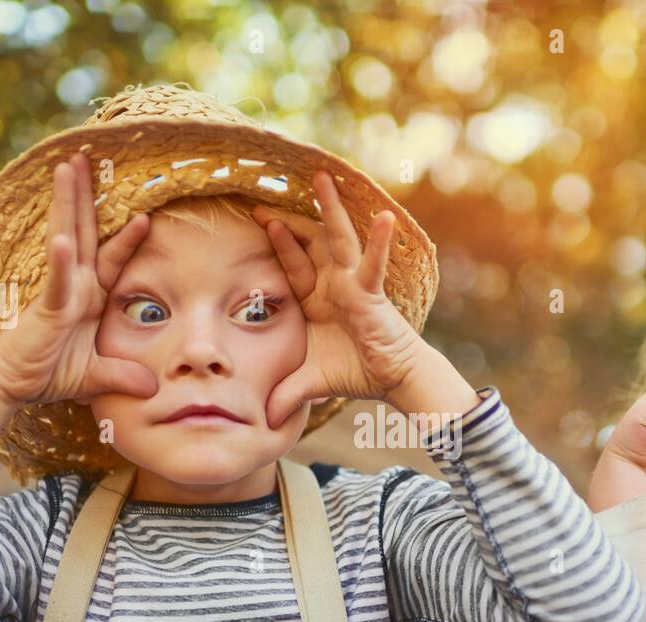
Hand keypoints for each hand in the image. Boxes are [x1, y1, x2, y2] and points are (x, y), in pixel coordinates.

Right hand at [0, 153, 157, 406]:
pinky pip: (57, 282)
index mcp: (90, 295)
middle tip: (85, 156)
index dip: (129, 237)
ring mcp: (61, 291)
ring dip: (68, 204)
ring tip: (67, 168)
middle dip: (86, 194)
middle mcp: (75, 285)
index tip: (145, 213)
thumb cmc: (50, 373)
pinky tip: (63, 239)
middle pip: (86, 232)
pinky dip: (60, 262)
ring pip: (67, 239)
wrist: (15, 386)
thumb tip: (153, 389)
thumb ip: (123, 375)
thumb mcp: (97, 375)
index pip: (114, 258)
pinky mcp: (47, 308)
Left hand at [250, 170, 421, 428]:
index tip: (253, 220)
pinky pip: (373, 264)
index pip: (289, 265)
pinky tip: (381, 216)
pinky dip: (378, 242)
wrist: (392, 380)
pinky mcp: (372, 293)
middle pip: (307, 242)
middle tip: (259, 199)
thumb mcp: (309, 381)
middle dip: (285, 220)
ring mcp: (353, 283)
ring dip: (329, 207)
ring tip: (321, 176)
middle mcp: (332, 283)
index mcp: (315, 298)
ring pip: (337, 238)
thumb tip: (264, 422)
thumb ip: (285, 394)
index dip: (273, 245)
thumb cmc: (355, 372)